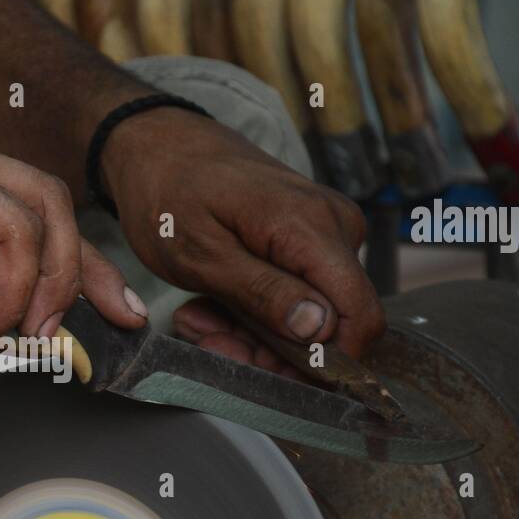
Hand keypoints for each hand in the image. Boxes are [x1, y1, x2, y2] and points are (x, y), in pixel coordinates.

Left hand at [99, 107, 384, 364]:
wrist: (158, 144)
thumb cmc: (169, 192)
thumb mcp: (202, 255)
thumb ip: (263, 294)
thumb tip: (318, 329)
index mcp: (312, 228)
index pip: (360, 316)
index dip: (324, 361)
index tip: (268, 373)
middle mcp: (335, 226)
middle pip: (330, 322)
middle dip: (269, 349)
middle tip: (209, 342)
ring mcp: (325, 231)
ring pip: (309, 315)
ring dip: (252, 332)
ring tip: (198, 318)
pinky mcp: (309, 239)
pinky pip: (295, 293)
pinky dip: (253, 310)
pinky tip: (211, 304)